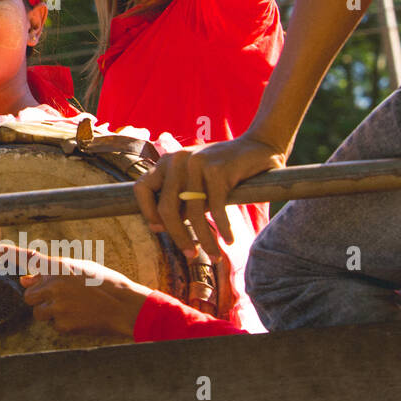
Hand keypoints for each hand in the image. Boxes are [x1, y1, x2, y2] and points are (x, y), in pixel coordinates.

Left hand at [0, 244, 151, 336]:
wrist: (126, 307)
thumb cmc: (106, 286)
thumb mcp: (80, 271)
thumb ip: (51, 274)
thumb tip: (23, 281)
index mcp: (60, 268)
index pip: (29, 257)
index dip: (9, 253)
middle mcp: (54, 285)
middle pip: (29, 296)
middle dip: (38, 300)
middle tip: (57, 300)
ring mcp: (58, 305)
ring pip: (38, 313)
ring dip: (50, 313)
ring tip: (74, 309)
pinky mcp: (63, 324)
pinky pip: (55, 326)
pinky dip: (64, 324)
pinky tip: (82, 318)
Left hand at [132, 135, 285, 261]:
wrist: (259, 146)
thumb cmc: (225, 169)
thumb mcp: (196, 178)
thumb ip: (180, 195)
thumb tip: (165, 226)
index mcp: (167, 162)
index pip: (142, 189)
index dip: (147, 212)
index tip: (159, 230)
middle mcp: (177, 161)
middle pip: (167, 208)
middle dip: (178, 236)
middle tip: (190, 254)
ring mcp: (196, 164)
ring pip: (193, 212)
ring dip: (204, 239)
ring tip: (214, 254)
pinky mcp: (217, 170)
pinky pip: (216, 208)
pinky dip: (223, 228)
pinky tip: (228, 240)